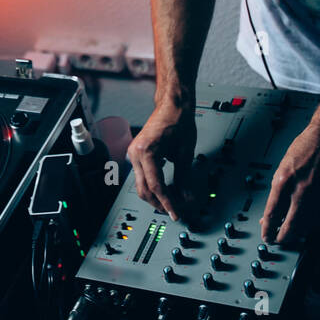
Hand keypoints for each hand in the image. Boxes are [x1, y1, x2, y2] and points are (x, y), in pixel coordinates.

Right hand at [126, 99, 196, 220]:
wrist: (173, 105)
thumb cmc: (178, 121)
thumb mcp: (185, 154)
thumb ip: (184, 179)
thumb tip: (186, 198)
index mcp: (146, 152)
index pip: (156, 187)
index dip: (167, 203)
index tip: (176, 214)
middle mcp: (135, 154)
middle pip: (144, 190)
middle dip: (160, 203)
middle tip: (176, 211)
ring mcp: (134, 154)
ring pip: (141, 185)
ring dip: (156, 196)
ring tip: (173, 202)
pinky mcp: (137, 154)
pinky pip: (142, 176)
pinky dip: (154, 186)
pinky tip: (167, 189)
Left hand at [260, 120, 319, 243]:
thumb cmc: (308, 145)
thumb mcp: (284, 165)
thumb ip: (278, 188)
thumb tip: (274, 209)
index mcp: (285, 180)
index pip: (272, 213)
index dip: (268, 229)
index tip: (266, 235)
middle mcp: (301, 190)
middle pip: (290, 225)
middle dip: (282, 237)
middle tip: (278, 240)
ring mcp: (318, 195)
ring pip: (307, 225)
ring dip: (298, 232)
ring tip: (292, 233)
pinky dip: (313, 224)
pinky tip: (307, 224)